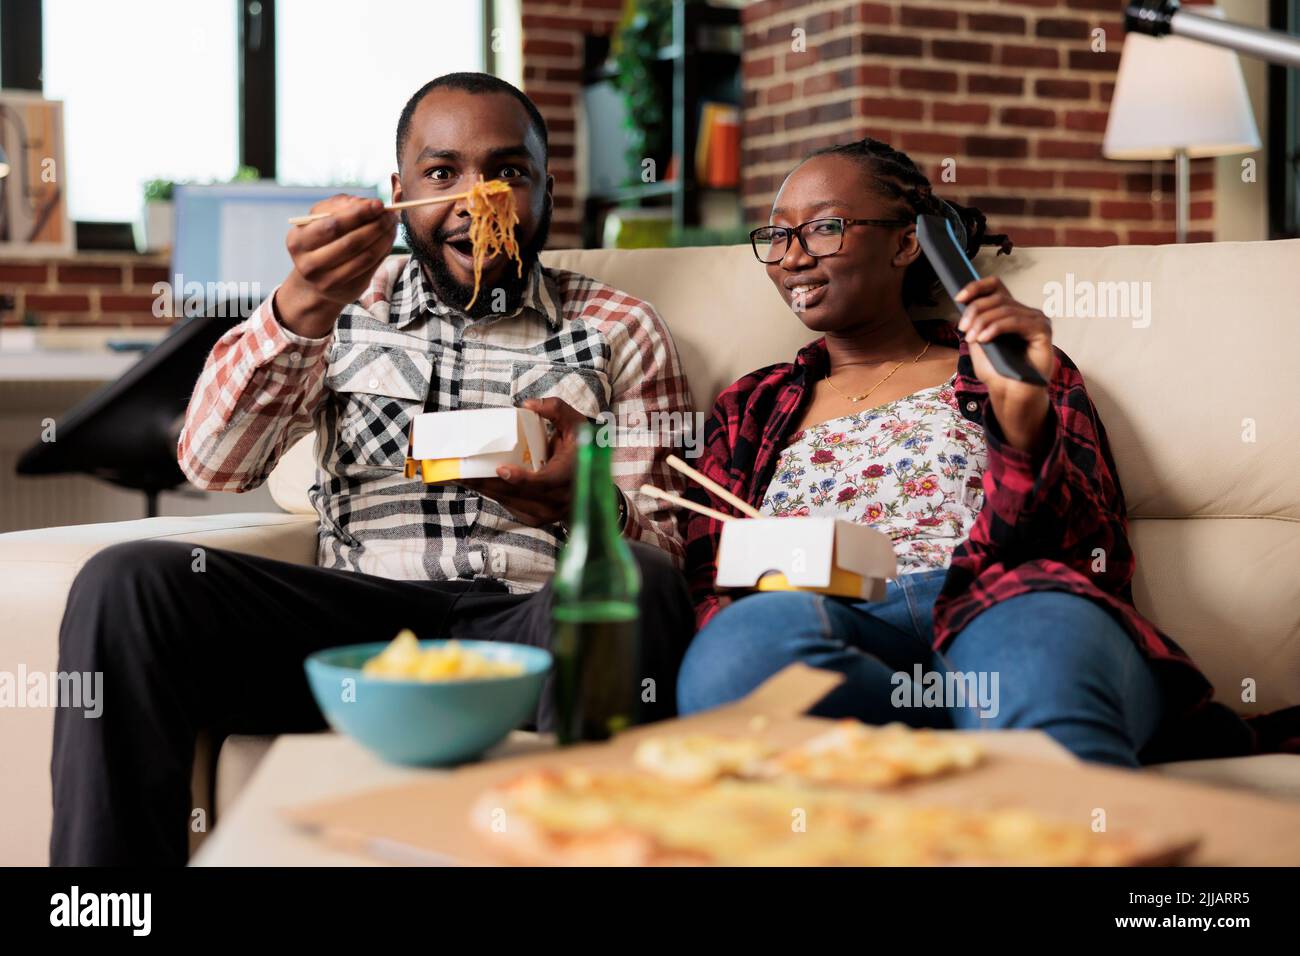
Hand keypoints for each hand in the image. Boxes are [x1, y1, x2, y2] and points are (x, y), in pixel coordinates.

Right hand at [275, 195, 397, 337]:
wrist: (315, 279)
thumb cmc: (321, 240)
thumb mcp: (322, 219)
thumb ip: (341, 205)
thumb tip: (368, 203)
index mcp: (298, 240)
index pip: (333, 225)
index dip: (358, 213)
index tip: (378, 204)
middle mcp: (309, 264)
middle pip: (351, 242)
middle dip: (374, 225)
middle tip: (389, 215)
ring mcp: (327, 281)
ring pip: (364, 256)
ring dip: (384, 238)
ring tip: (392, 225)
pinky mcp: (346, 290)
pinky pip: (370, 268)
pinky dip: (383, 251)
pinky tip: (388, 240)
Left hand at [460, 398, 592, 527]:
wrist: (593, 489)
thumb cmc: (583, 454)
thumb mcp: (577, 426)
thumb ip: (556, 410)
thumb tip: (527, 405)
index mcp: (569, 476)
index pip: (544, 482)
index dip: (522, 479)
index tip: (501, 469)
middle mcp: (557, 500)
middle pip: (517, 495)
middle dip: (487, 482)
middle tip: (461, 470)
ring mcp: (545, 513)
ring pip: (509, 502)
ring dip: (483, 489)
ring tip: (460, 476)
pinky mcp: (534, 518)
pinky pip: (509, 506)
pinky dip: (492, 494)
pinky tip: (475, 483)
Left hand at [955, 276, 1054, 454]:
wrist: (1009, 393)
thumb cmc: (997, 370)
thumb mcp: (978, 341)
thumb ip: (974, 322)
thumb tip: (963, 305)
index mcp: (1010, 312)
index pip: (996, 286)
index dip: (977, 287)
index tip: (959, 298)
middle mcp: (1025, 312)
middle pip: (997, 298)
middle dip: (975, 311)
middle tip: (963, 328)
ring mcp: (1036, 320)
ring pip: (1005, 309)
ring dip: (983, 322)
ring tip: (972, 338)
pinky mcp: (1043, 330)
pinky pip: (1017, 321)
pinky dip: (997, 328)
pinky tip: (984, 339)